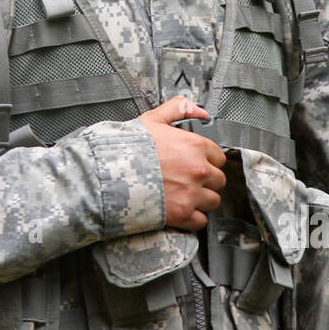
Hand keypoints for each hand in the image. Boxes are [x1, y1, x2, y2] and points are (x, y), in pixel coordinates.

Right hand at [136, 96, 226, 230]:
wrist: (109, 174)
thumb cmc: (128, 148)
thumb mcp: (152, 119)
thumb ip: (178, 109)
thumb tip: (198, 111)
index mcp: (195, 146)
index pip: (219, 157)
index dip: (207, 161)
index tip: (197, 164)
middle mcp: (198, 170)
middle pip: (218, 180)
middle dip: (206, 181)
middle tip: (190, 180)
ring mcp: (191, 194)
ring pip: (213, 201)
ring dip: (202, 200)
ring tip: (185, 195)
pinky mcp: (182, 214)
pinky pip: (201, 220)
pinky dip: (193, 218)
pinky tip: (181, 209)